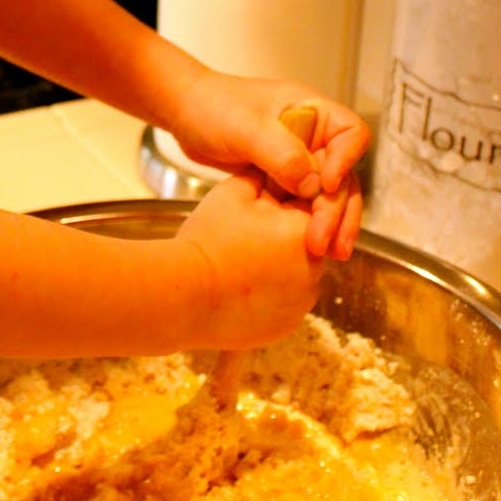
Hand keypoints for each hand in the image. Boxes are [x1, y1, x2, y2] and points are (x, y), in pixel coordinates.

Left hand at [164, 69, 368, 258]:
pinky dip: (309, 222)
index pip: (350, 134)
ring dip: (331, 221)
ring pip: (327, 192)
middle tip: (324, 238)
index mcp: (313, 110)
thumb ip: (282, 153)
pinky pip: (304, 201)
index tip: (325, 185)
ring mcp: (298, 156)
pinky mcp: (282, 176)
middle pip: (343, 172)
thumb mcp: (246, 128)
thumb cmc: (212, 107)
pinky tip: (311, 247)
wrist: (183, 112)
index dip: (345, 161)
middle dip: (337, 206)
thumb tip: (314, 186)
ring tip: (330, 252)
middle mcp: (313, 134)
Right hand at [174, 171, 324, 349]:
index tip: (258, 210)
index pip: (310, 208)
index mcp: (307, 231)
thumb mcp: (234, 193)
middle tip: (244, 237)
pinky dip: (269, 296)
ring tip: (240, 264)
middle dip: (282, 238)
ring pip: (296, 275)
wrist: (185, 295)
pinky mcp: (286, 327)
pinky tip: (241, 288)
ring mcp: (301, 304)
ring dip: (278, 268)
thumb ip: (265, 177)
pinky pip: (285, 304)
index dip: (282, 205)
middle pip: (305, 244)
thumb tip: (278, 173)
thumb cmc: (209, 240)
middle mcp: (314, 271)